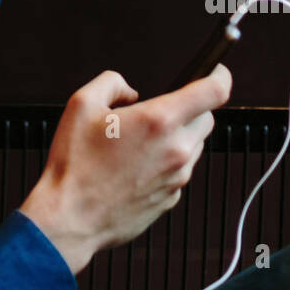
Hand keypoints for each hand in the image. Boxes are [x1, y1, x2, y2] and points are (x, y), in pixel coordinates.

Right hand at [18, 64, 232, 275]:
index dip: (220, 76)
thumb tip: (129, 90)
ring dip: (177, 137)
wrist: (70, 218)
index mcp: (158, 121)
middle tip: (157, 111)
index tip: (216, 72)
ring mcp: (177, 178)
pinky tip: (135, 166)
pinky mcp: (171, 198)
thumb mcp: (82, 104)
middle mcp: (176, 150)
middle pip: (207, 119)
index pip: (213, 92)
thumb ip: (112, 82)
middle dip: (190, 108)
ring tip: (138, 143)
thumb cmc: (74, 164)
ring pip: (193, 146)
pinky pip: (179, 172)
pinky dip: (166, 163)